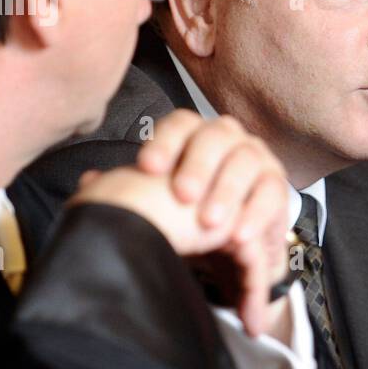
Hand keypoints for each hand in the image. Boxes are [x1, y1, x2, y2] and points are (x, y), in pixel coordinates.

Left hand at [69, 110, 291, 336]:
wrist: (229, 243)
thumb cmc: (188, 216)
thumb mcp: (157, 202)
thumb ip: (129, 189)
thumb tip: (91, 183)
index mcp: (193, 135)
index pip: (180, 124)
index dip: (165, 142)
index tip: (148, 168)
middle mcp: (227, 138)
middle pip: (215, 137)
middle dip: (198, 166)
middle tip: (182, 196)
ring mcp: (255, 158)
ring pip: (245, 162)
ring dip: (227, 191)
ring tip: (210, 223)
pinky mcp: (277, 186)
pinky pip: (271, 193)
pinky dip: (256, 214)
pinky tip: (240, 236)